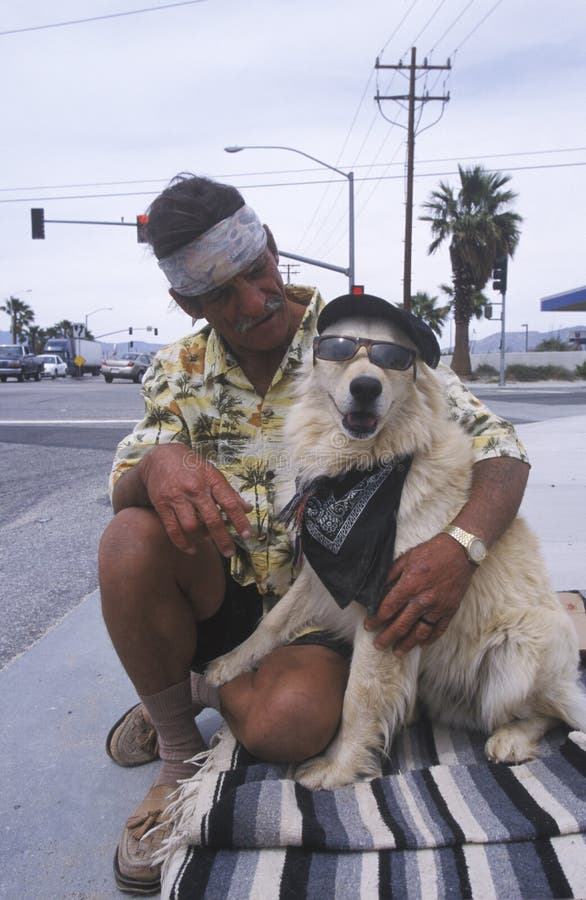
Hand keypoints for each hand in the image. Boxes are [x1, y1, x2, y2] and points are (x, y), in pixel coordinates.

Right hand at [140, 444, 252, 556]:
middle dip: (223, 539)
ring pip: (192, 526)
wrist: (161, 457)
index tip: (247, 535)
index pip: (229, 503)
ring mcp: (177, 497)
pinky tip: (191, 549)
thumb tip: (247, 509)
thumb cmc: (192, 467)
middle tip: (230, 552)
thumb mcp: (213, 474)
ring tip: (208, 541)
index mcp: (211, 479)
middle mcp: (195, 488)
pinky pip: (173, 529)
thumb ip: (230, 493)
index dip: (239, 521)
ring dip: (202, 538)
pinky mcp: (162, 504)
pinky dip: (183, 543)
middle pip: (212, 519)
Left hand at [364, 533, 475, 654]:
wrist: (461, 551)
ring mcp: (438, 607)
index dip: (376, 619)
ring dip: (407, 644)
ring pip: (419, 632)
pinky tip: (421, 644)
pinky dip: (429, 639)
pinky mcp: (450, 610)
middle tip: (378, 645)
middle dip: (387, 637)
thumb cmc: (431, 552)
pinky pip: (438, 630)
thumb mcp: (406, 558)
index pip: (388, 608)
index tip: (369, 626)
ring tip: (397, 651)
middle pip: (401, 625)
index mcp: (410, 585)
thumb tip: (377, 588)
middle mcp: (423, 600)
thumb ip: (390, 574)